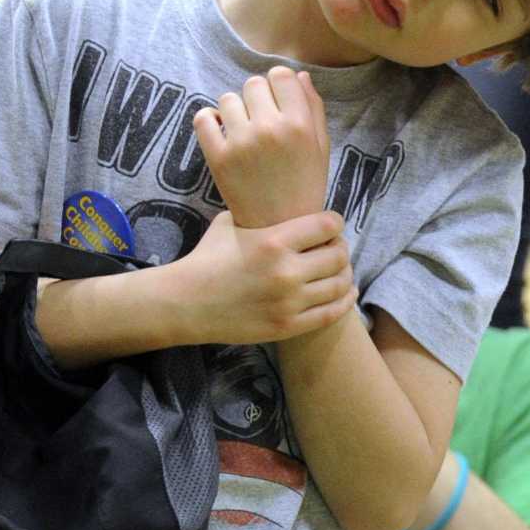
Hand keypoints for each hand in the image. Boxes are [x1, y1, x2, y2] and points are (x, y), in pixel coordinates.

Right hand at [172, 209, 355, 345]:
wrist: (185, 303)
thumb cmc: (206, 259)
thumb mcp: (228, 224)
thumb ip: (258, 214)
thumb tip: (278, 203)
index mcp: (272, 241)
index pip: (328, 225)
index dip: (334, 222)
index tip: (329, 225)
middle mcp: (286, 271)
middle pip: (339, 255)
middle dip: (340, 248)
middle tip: (332, 247)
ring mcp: (289, 302)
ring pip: (340, 284)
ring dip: (344, 274)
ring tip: (337, 270)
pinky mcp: (289, 326)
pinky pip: (332, 312)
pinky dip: (344, 299)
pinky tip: (343, 291)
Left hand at [195, 66, 330, 227]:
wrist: (279, 225)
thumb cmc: (304, 183)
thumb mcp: (319, 146)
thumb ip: (313, 108)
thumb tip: (300, 75)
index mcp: (299, 124)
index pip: (280, 75)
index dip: (278, 84)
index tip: (277, 99)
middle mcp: (270, 129)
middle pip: (253, 83)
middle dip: (257, 97)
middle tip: (261, 118)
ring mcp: (240, 142)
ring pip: (228, 98)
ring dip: (235, 110)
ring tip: (244, 129)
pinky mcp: (217, 156)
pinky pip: (203, 118)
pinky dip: (209, 120)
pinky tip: (222, 131)